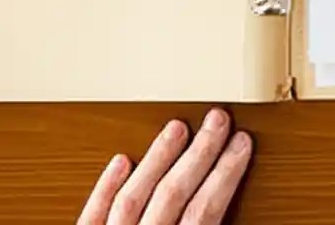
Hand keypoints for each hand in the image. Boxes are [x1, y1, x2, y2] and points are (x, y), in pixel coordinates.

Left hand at [77, 108, 253, 224]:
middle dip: (200, 153)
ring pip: (134, 195)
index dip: (226, 174)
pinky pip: (93, 213)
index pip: (205, 210)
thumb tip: (238, 211)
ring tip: (176, 127)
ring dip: (158, 158)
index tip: (240, 145)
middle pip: (174, 193)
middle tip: (217, 120)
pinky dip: (106, 186)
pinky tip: (121, 161)